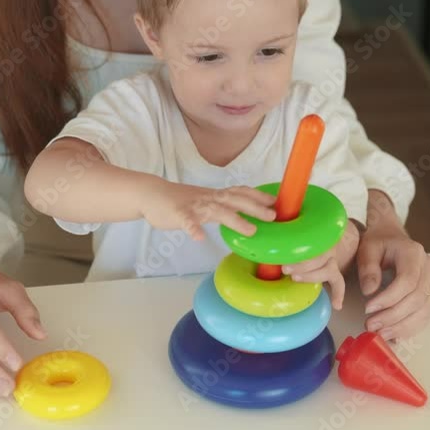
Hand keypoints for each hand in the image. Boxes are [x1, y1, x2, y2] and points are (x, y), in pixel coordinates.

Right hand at [141, 182, 275, 240]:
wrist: (151, 194)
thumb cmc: (181, 200)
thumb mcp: (206, 201)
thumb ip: (223, 206)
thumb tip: (244, 213)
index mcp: (215, 196)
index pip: (241, 192)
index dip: (259, 196)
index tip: (277, 201)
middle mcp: (208, 198)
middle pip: (235, 200)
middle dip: (255, 207)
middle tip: (273, 216)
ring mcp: (194, 205)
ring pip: (217, 210)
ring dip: (235, 219)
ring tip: (251, 231)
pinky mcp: (178, 214)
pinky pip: (187, 221)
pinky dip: (193, 229)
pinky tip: (199, 237)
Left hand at [282, 220, 359, 309]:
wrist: (325, 238)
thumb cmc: (302, 239)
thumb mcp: (295, 232)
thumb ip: (282, 235)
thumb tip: (260, 238)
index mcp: (317, 237)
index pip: (310, 240)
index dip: (298, 247)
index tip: (285, 254)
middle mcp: (326, 248)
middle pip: (318, 256)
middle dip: (301, 264)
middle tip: (284, 268)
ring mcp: (332, 260)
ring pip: (327, 269)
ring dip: (310, 276)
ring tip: (295, 278)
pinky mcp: (334, 272)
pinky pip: (339, 283)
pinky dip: (338, 294)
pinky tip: (337, 305)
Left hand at [356, 221, 429, 340]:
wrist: (390, 236)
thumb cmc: (379, 242)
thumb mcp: (368, 249)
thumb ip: (368, 268)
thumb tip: (369, 291)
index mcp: (413, 254)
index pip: (407, 281)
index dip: (389, 299)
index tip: (368, 309)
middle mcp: (427, 268)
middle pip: (417, 299)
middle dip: (393, 316)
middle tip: (371, 325)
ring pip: (424, 310)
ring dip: (402, 326)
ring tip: (381, 334)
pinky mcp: (429, 293)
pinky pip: (425, 315)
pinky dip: (410, 328)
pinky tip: (394, 335)